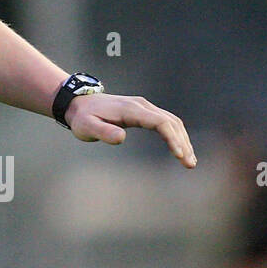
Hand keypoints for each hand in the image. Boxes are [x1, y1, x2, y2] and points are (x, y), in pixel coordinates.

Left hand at [65, 92, 195, 168]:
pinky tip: (181, 149)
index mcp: (131, 109)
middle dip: (183, 143)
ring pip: (171, 121)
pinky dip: (176, 134)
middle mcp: (141, 105)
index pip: (160, 122)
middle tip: (189, 164)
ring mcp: (143, 107)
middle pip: (170, 122)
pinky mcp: (143, 111)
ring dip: (183, 139)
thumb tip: (121, 137)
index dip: (172, 138)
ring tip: (189, 161)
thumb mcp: (87, 126)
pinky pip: (166, 121)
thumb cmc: (82, 117)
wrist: (77, 103)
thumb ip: (103, 132)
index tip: (179, 155)